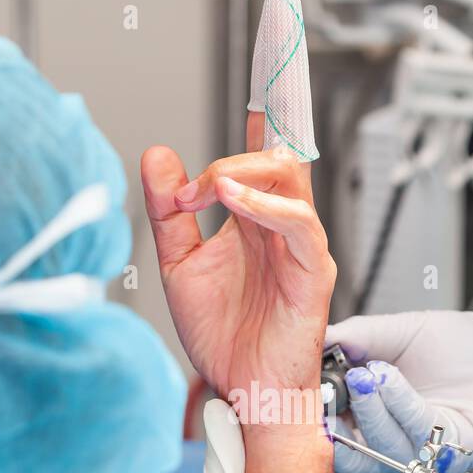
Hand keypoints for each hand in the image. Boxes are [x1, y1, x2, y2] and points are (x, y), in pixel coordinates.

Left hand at [141, 115, 335, 402]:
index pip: (261, 155)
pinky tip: (234, 202)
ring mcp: (301, 249)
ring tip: (208, 188)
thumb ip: (168, 213)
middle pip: (278, 159)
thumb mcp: (179, 265)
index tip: (256, 80)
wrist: (245, 391)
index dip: (262, 114)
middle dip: (234, 155)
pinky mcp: (313, 274)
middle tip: (188, 190)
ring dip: (244, 174)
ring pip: (291, 182)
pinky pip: (300, 226)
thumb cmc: (225, 337)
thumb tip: (159, 156)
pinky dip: (267, 207)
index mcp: (255, 220)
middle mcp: (282, 228)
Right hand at [324, 310, 472, 472]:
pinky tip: (388, 377)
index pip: (331, 427)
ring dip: (369, 407)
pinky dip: (398, 403)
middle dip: (331, 417)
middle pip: (348, 447)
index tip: (299, 384)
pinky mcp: (448, 450)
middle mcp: (391, 437)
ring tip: (366, 373)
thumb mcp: (398, 331)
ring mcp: (419, 447)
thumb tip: (315, 338)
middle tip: (324, 385)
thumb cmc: (461, 346)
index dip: (312, 412)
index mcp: (371, 414)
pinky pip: (414, 431)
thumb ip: (358, 336)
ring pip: (379, 442)